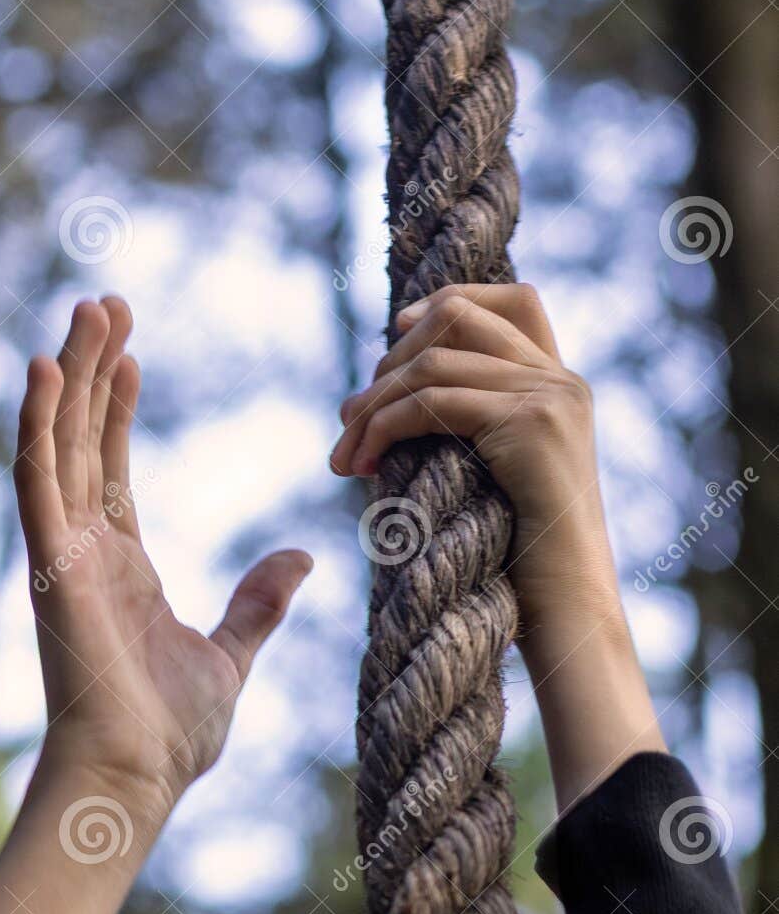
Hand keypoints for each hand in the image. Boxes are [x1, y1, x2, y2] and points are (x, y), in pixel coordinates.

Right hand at [16, 297, 311, 815]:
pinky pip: (39, 482)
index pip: (112, 467)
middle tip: (106, 302)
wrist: (137, 777)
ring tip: (89, 308)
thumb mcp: (230, 655)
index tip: (133, 353)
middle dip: (95, 368)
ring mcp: (63, 555)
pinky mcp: (52, 567)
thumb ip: (257, 604)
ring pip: (60, 443)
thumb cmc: (171, 733)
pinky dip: (39, 425)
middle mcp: (83, 551)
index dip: (118, 407)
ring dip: (71, 374)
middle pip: (83, 438)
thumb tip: (299, 559)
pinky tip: (47, 368)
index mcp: (120, 567)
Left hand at [331, 283, 664, 814]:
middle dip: (389, 359)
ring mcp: (550, 399)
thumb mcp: (502, 482)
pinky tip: (363, 462)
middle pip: (459, 315)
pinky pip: (433, 401)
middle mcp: (562, 381)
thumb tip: (398, 399)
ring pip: (432, 361)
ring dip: (372, 404)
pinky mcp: (529, 426)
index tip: (393, 334)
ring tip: (343, 453)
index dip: (446, 302)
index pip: (514, 299)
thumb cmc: (526, 568)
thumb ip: (475, 432)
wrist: (570, 615)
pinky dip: (385, 425)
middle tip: (348, 419)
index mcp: (563, 387)